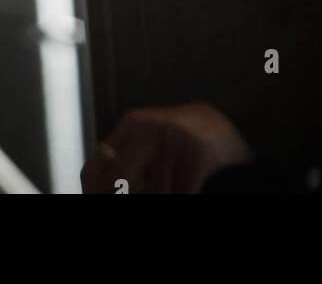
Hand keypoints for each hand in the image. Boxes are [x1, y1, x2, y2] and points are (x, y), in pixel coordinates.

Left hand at [81, 101, 254, 194]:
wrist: (229, 122)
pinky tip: (184, 188)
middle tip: (134, 195)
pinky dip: (180, 196)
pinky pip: (178, 195)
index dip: (92, 193)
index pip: (94, 169)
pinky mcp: (197, 157)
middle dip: (118, 198)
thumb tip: (97, 189)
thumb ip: (125, 156)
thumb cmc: (186, 134)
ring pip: (152, 195)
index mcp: (134, 124)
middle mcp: (151, 130)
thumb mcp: (150, 136)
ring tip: (171, 185)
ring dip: (162, 195)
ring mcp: (174, 142)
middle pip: (115, 183)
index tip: (96, 199)